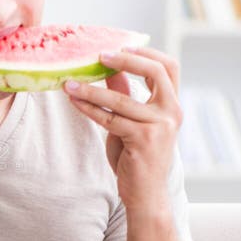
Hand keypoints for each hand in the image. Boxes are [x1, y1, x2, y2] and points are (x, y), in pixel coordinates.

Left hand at [62, 46, 182, 210]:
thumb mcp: (131, 121)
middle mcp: (172, 112)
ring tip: (69, 83)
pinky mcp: (144, 140)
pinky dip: (89, 108)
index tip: (120, 46)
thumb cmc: (137, 156)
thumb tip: (109, 69)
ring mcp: (160, 126)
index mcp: (172, 104)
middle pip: (155, 72)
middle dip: (125, 59)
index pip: (169, 67)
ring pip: (121, 99)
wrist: (145, 193)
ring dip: (91, 89)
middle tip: (98, 55)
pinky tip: (74, 101)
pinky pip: (109, 118)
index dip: (146, 52)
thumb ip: (125, 95)